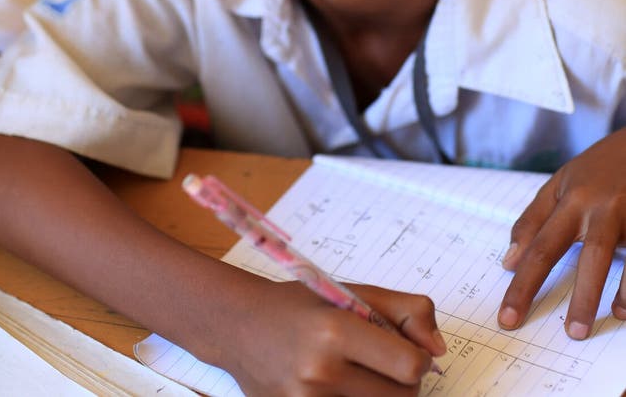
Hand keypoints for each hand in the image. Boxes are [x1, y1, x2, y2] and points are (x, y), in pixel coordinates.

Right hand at [225, 278, 445, 396]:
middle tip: (384, 364)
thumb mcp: (351, 291)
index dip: (418, 357)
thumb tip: (439, 349)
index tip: (407, 349)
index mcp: (335, 332)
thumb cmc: (298, 306)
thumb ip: (405, 310)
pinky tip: (344, 388)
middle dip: (404, 383)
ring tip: (361, 376)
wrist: (238, 327)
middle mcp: (320, 373)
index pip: (410, 366)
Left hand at [498, 129, 625, 338]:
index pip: (540, 246)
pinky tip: (623, 311)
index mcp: (572, 199)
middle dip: (576, 296)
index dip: (523, 284)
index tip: (509, 317)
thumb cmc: (597, 168)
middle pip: (587, 254)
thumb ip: (533, 220)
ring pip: (614, 256)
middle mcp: (601, 207)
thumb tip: (508, 262)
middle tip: (567, 334)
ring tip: (588, 328)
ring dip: (603, 294)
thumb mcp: (560, 184)